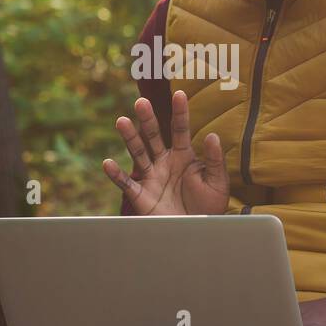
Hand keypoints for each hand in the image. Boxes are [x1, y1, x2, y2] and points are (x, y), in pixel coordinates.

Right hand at [102, 90, 229, 215]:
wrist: (196, 232)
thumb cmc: (209, 207)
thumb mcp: (217, 183)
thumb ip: (215, 160)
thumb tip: (212, 136)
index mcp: (184, 156)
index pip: (180, 130)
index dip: (180, 112)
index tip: (179, 94)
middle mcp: (164, 162)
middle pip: (153, 136)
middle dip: (147, 119)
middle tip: (141, 102)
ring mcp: (151, 177)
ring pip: (138, 153)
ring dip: (130, 138)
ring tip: (121, 121)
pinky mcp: (141, 195)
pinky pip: (126, 183)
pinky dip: (116, 174)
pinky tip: (108, 163)